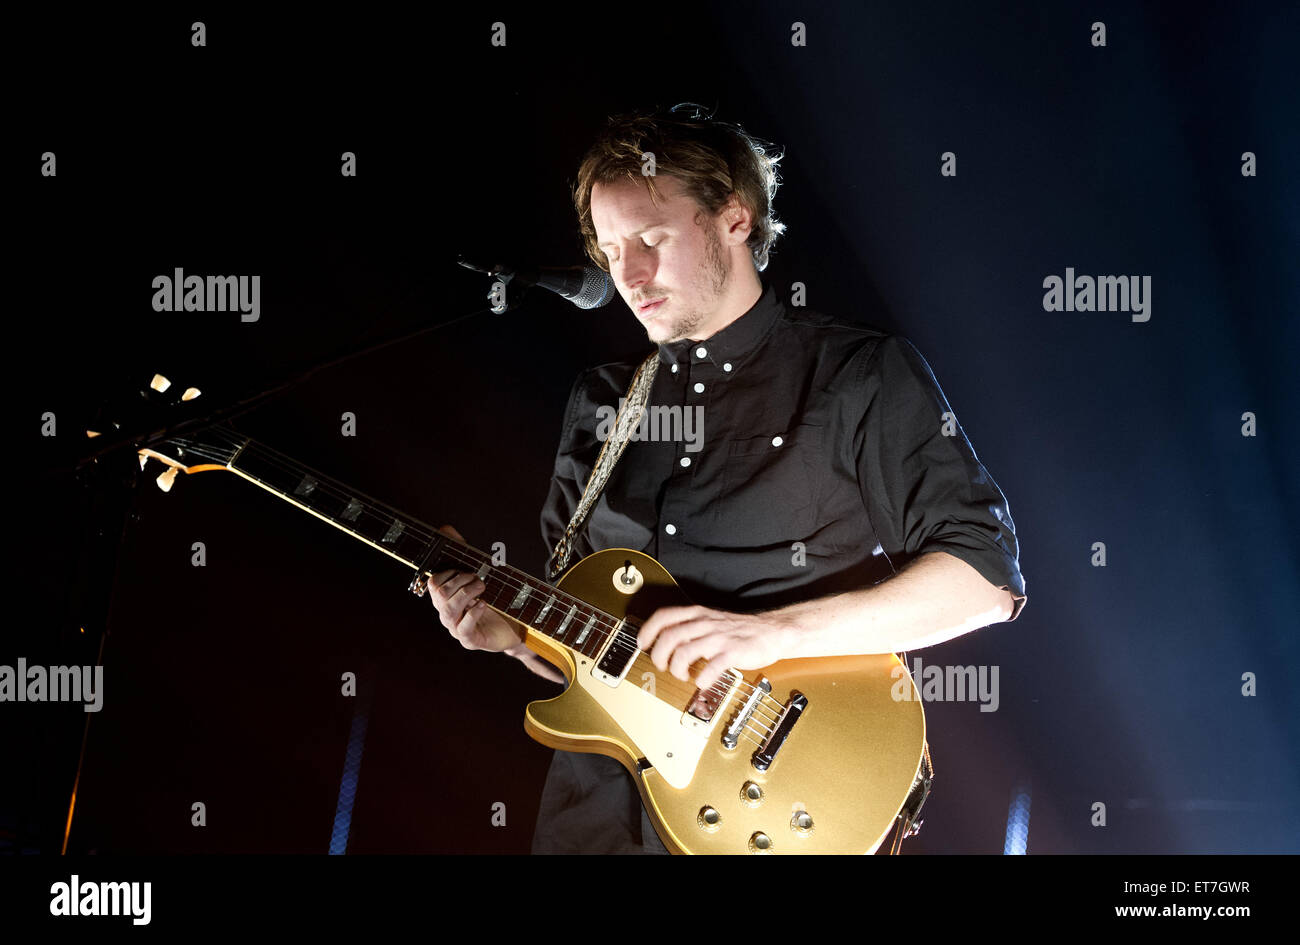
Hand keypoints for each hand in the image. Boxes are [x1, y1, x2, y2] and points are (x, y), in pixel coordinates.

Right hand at [426, 525, 521, 652]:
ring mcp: (456, 628)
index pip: (433, 582)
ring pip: (448, 609)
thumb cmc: (494, 600)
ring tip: (482, 588)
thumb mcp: (478, 575)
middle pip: (439, 593)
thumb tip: (445, 528)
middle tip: (478, 578)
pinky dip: (474, 612)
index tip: (465, 569)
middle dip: (460, 580)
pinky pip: (464, 627)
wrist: (514, 628)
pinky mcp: (469, 640)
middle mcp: (446, 613)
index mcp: (445, 598)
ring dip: (467, 593)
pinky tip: (484, 604)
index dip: (449, 572)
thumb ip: (462, 553)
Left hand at [635, 605, 800, 691]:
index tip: (642, 644)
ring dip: (677, 668)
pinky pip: (712, 667)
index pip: (664, 616)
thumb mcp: (710, 620)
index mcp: (698, 614)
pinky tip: (702, 682)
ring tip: (683, 675)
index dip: (648, 631)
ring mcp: (719, 638)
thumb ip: (689, 627)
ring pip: (685, 651)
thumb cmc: (739, 630)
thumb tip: (664, 641)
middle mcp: (705, 624)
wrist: (771, 631)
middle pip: (670, 637)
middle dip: (660, 655)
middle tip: (663, 666)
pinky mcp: (733, 653)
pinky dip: (702, 678)